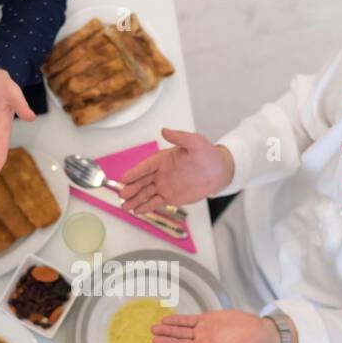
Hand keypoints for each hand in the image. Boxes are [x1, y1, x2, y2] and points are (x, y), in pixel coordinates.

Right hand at [119, 128, 233, 213]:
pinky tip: (137, 211)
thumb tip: (164, 130)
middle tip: (123, 195)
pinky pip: (155, 202)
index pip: (145, 166)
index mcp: (163, 159)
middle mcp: (160, 173)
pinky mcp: (170, 197)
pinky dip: (146, 207)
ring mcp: (164, 185)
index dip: (135, 172)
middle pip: (142, 181)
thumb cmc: (207, 154)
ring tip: (125, 207)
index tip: (124, 178)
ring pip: (146, 194)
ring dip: (135, 200)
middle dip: (131, 188)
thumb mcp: (195, 142)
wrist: (219, 171)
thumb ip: (179, 137)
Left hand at [151, 310, 280, 342]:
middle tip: (154, 339)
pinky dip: (177, 320)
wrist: (262, 334)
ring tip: (154, 329)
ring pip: (182, 332)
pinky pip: (188, 321)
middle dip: (168, 342)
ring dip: (169, 331)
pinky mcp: (207, 321)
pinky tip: (166, 320)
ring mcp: (204, 333)